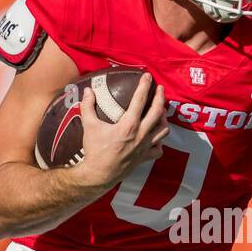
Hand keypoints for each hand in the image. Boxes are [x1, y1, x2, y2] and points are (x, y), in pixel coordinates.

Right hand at [72, 74, 168, 188]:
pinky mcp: (144, 158)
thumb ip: (88, 106)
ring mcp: (144, 147)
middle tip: (160, 89)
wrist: (98, 175)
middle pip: (157, 112)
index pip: (140, 100)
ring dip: (163, 119)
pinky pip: (158, 150)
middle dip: (160, 97)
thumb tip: (88, 90)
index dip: (145, 86)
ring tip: (161, 111)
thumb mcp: (89, 125)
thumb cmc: (93, 150)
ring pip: (163, 130)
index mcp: (128, 125)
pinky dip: (159, 142)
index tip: (148, 76)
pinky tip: (156, 138)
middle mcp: (140, 135)